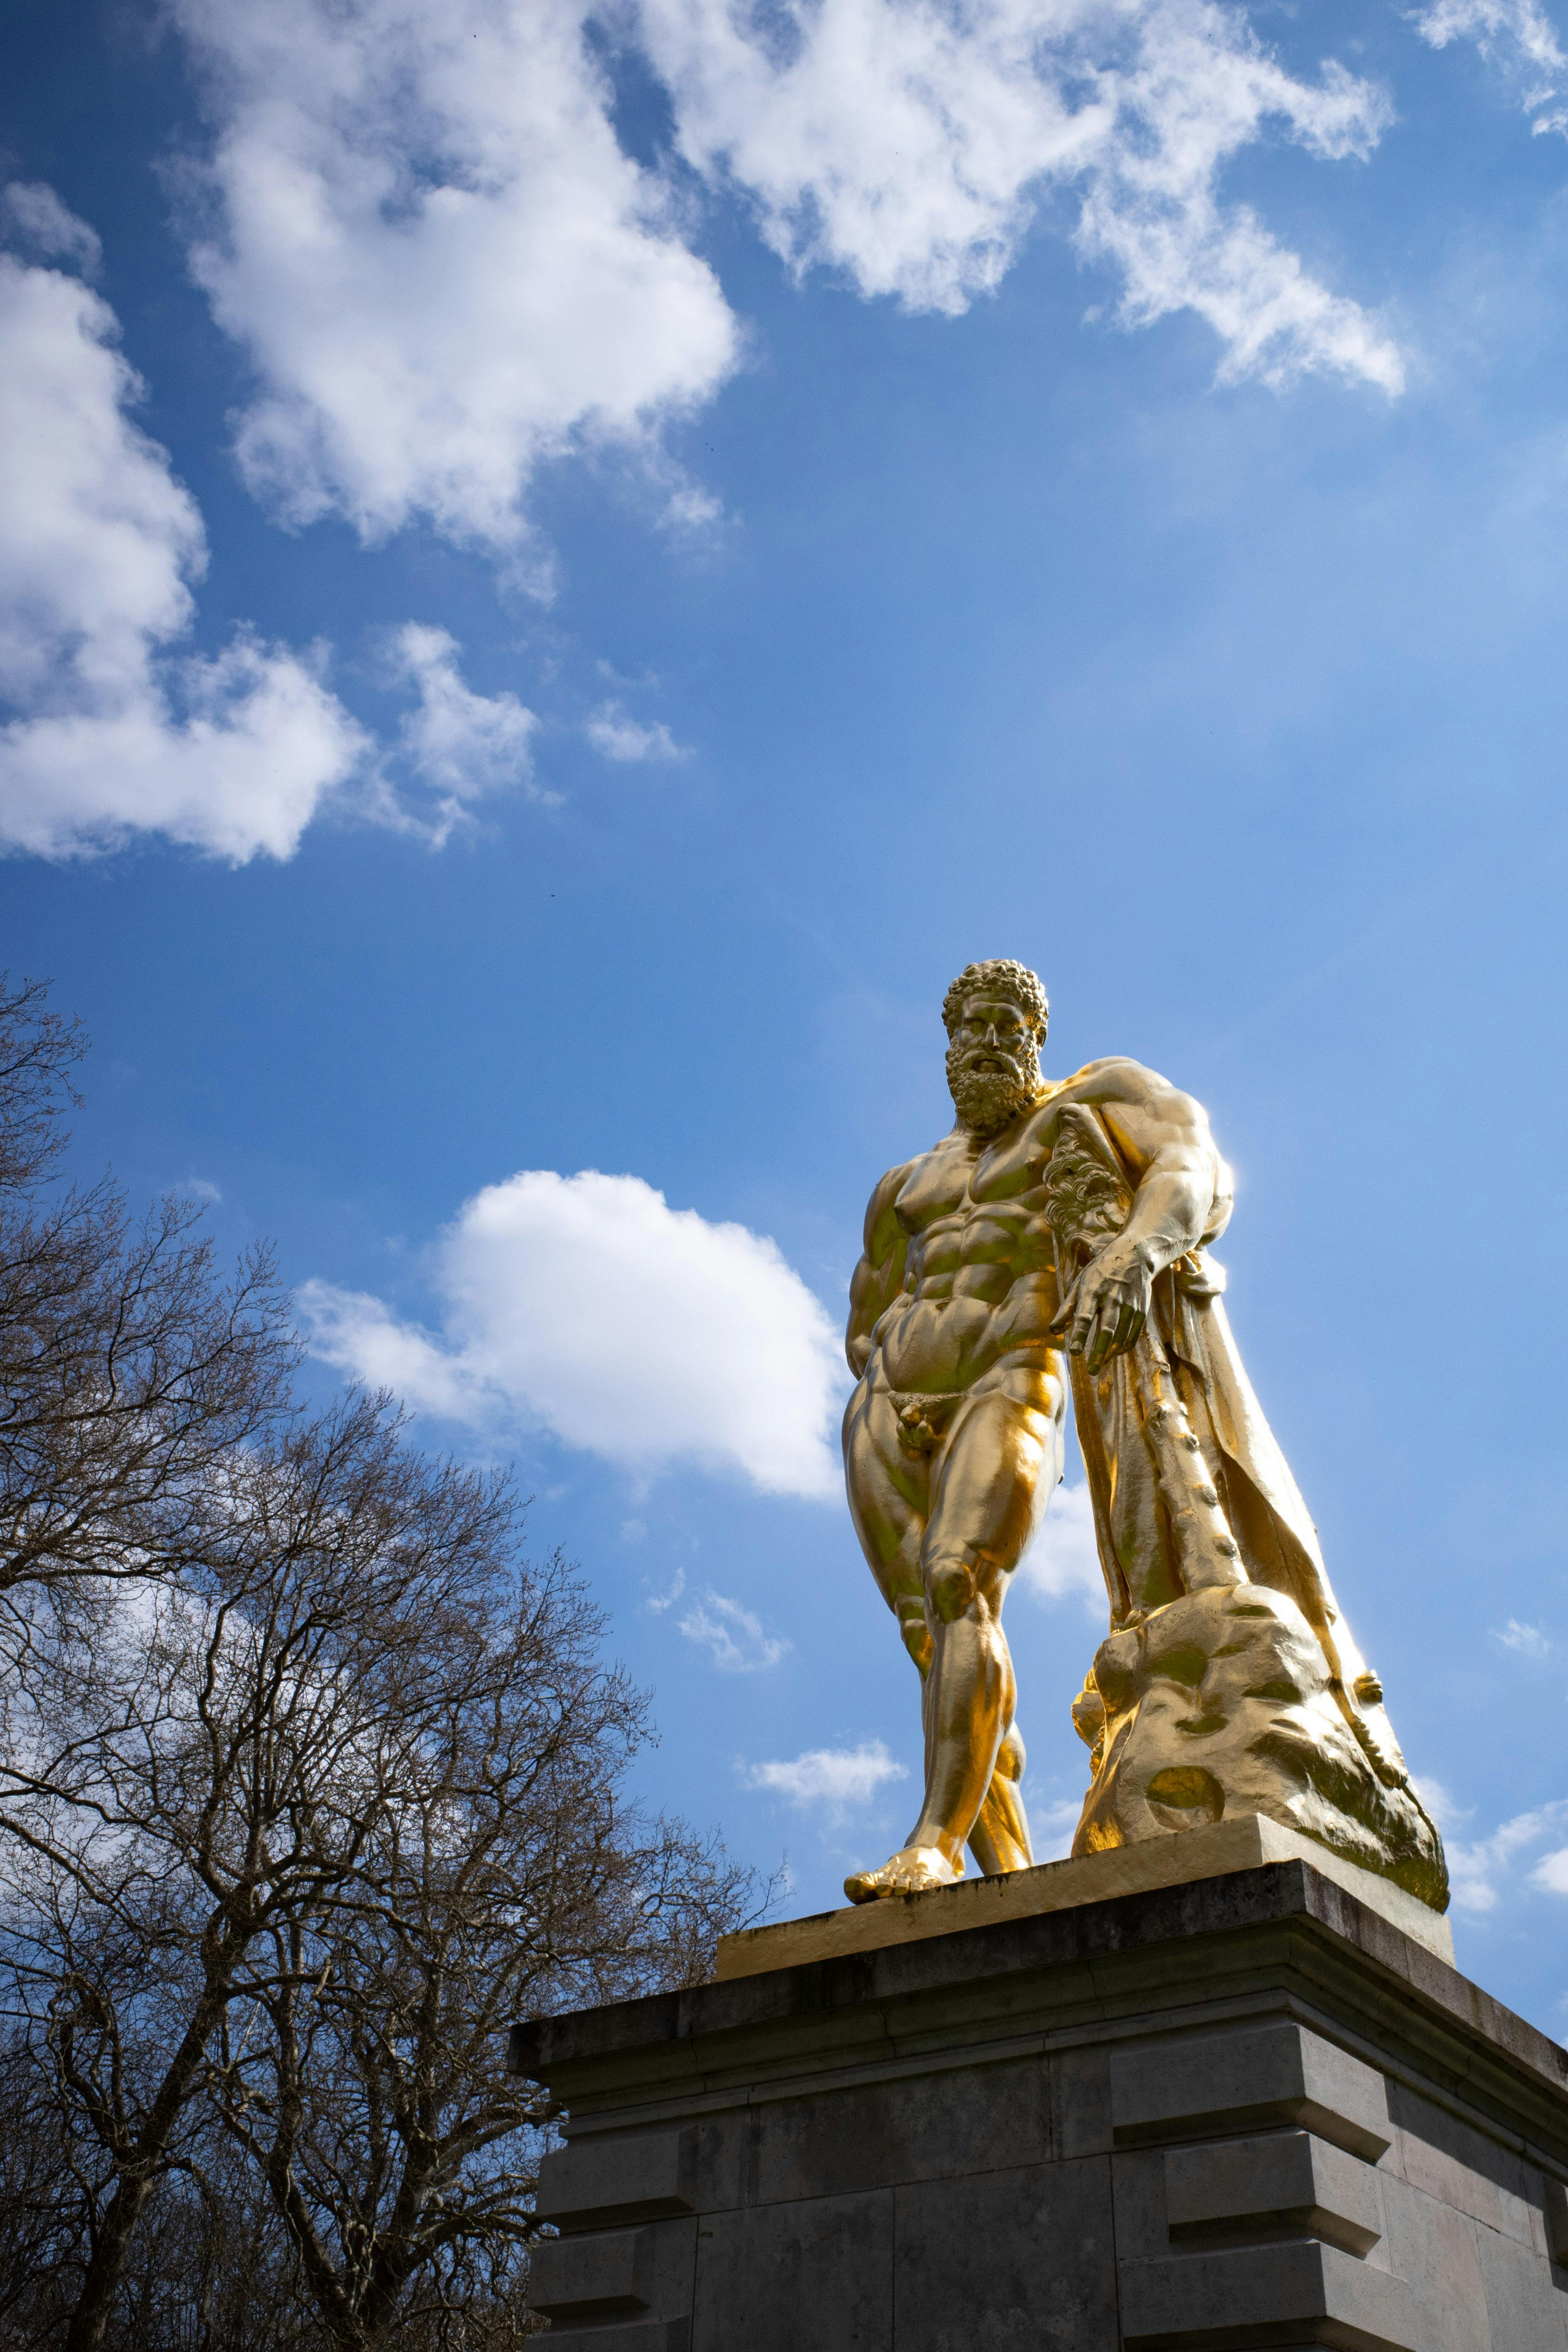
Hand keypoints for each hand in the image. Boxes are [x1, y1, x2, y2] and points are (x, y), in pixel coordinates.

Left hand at [1053, 1240, 1151, 1370]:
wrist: (1135, 1255)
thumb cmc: (1101, 1271)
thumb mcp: (1080, 1283)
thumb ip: (1067, 1309)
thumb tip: (1053, 1331)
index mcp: (1093, 1290)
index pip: (1085, 1316)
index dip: (1080, 1335)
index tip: (1074, 1352)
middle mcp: (1113, 1298)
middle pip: (1107, 1329)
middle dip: (1099, 1351)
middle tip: (1091, 1371)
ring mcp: (1129, 1305)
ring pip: (1121, 1335)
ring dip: (1110, 1353)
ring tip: (1099, 1366)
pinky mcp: (1141, 1311)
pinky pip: (1132, 1335)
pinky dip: (1123, 1347)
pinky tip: (1113, 1354)